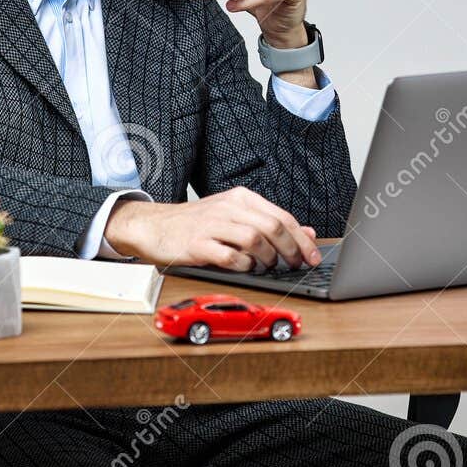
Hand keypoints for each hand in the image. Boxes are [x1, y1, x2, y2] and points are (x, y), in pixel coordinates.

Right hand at [104, 187, 321, 270]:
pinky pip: (230, 257)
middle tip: (296, 265)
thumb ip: (269, 223)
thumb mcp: (234, 217)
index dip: (301, 239)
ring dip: (268, 259)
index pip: (281, 217)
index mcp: (241, 198)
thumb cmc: (197, 223)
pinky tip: (244, 268)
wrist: (154, 226)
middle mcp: (229, 208)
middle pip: (272, 227)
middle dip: (291, 250)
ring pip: (255, 240)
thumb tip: (306, 234)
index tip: (313, 257)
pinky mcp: (198, 245)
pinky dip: (244, 266)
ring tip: (267, 267)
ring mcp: (212, 225)